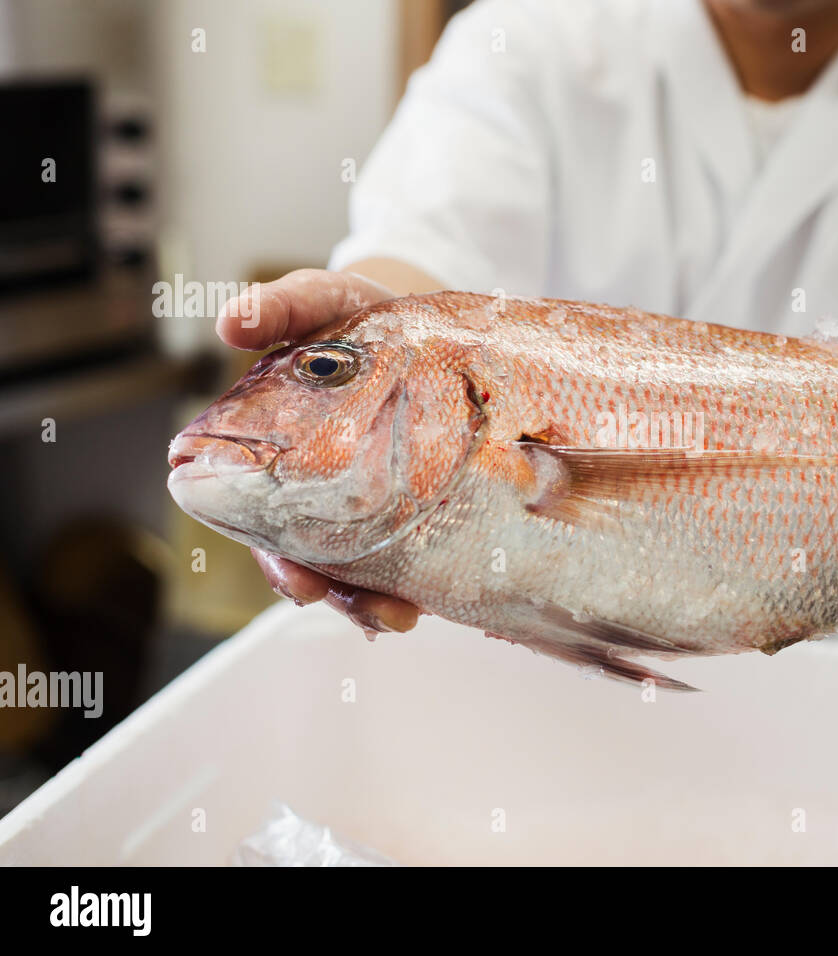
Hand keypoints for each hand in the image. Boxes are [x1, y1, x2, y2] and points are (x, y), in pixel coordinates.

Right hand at [217, 269, 420, 633]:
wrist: (417, 316)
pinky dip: (421, 578)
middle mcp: (319, 491)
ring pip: (364, 566)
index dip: (279, 559)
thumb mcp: (318, 301)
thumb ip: (281, 308)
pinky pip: (414, 551)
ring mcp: (369, 503)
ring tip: (401, 616)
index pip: (265, 523)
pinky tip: (436, 597)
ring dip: (377, 599)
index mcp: (281, 457)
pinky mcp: (418, 503)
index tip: (299, 580)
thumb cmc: (352, 315)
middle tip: (367, 610)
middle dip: (337, 591)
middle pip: (317, 558)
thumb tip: (230, 321)